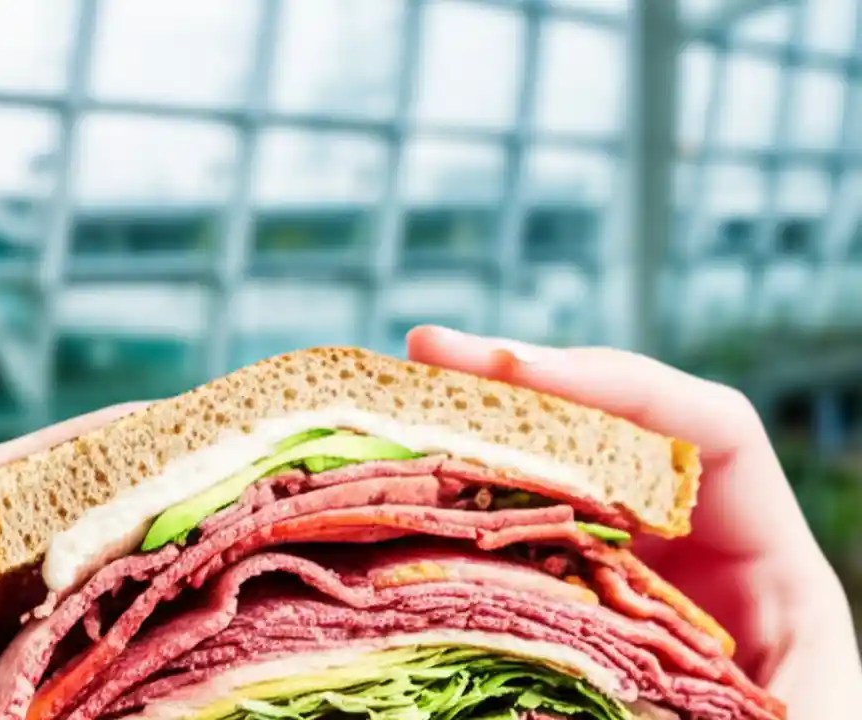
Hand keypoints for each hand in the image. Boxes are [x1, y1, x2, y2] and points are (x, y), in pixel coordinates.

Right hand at [406, 325, 861, 717]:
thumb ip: (721, 702)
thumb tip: (545, 645)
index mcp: (767, 577)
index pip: (707, 433)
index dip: (618, 384)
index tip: (510, 372)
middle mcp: (687, 567)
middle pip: (613, 440)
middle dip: (522, 387)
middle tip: (426, 357)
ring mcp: (615, 595)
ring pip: (545, 492)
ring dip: (472, 444)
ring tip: (390, 410)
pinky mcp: (556, 627)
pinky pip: (504, 558)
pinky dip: (450, 526)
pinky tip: (393, 509)